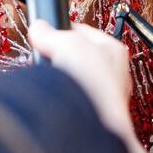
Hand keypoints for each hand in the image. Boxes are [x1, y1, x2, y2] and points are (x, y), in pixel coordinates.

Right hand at [27, 20, 152, 152]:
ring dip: (59, 81)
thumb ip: (49, 33)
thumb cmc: (92, 82)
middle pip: (78, 57)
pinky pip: (71, 102)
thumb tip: (39, 28)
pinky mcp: (94, 116)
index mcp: (113, 49)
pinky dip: (60, 100)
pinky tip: (54, 100)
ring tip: (49, 82)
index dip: (62, 32)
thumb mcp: (65, 43)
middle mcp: (114, 73)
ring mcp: (104, 97)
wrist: (95, 124)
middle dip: (59, 58)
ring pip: (74, 81)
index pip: (84, 32)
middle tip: (45, 60)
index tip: (46, 35)